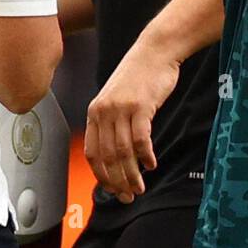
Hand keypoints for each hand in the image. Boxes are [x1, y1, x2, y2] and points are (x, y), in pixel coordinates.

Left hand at [83, 38, 181, 203]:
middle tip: (128, 196)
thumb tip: (116, 154)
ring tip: (140, 187)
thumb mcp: (117, 98)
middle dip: (117, 181)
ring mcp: (121, 108)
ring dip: (132, 174)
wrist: (155, 51)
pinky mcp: (141, 105)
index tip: (112, 189)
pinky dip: (145, 156)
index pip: (92, 152)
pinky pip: (141, 139)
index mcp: (95, 111)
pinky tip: (151, 164)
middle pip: (107, 157)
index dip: (101, 175)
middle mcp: (104, 111)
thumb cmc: (140, 76)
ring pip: (123, 152)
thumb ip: (113, 122)